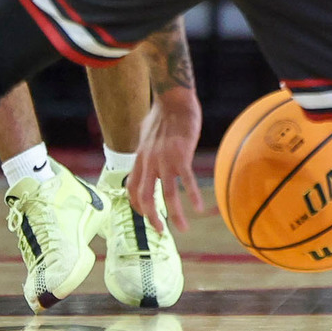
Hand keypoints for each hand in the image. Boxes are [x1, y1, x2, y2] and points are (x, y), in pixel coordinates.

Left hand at [128, 85, 206, 232]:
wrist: (173, 98)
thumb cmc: (162, 112)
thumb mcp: (145, 133)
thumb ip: (146, 147)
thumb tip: (147, 147)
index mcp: (140, 159)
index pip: (132, 189)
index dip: (137, 206)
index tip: (148, 215)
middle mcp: (149, 163)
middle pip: (145, 198)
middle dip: (152, 219)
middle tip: (161, 232)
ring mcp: (165, 160)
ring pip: (167, 195)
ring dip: (174, 215)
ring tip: (183, 229)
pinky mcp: (181, 155)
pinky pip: (186, 180)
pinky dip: (193, 195)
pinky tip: (200, 207)